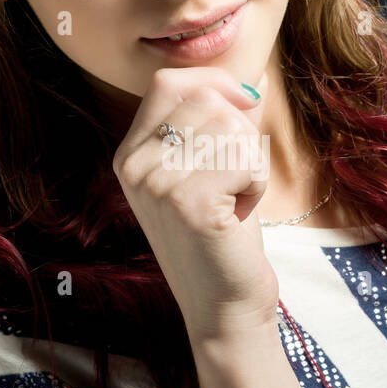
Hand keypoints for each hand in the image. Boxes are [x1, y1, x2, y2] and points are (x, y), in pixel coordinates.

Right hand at [112, 66, 279, 344]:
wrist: (223, 306)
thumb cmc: (223, 237)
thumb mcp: (209, 171)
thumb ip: (217, 124)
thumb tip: (251, 83)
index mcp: (130, 154)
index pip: (168, 82)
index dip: (214, 82)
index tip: (246, 101)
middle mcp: (134, 165)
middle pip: (205, 98)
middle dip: (240, 132)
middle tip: (234, 180)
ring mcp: (156, 183)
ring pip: (230, 127)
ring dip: (250, 162)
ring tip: (233, 201)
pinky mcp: (189, 202)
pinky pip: (245, 160)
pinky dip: (256, 185)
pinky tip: (238, 216)